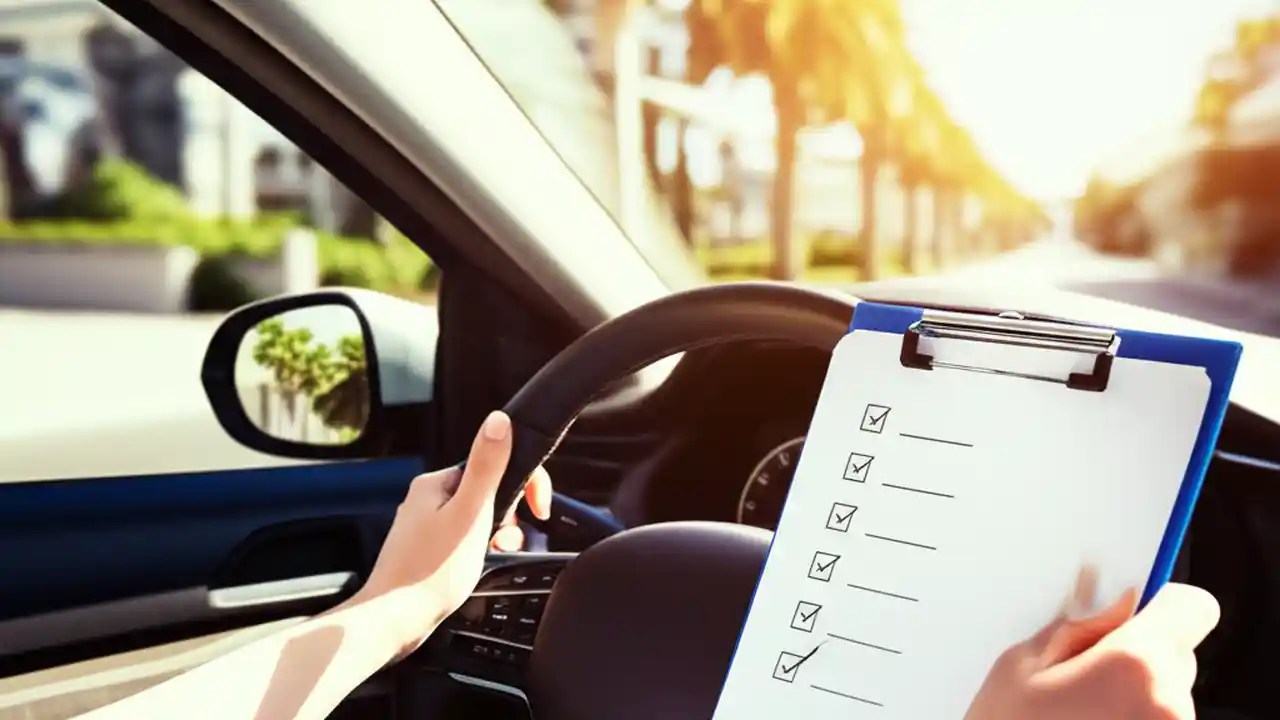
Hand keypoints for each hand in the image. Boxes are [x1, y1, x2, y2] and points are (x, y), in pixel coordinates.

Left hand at [347, 411, 551, 656]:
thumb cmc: (430, 573)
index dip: (524, 485)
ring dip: (492, 537)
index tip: (538, 510)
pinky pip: (463, 541)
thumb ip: (486, 467)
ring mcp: (424, 526)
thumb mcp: (470, 514)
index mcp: (436, 483)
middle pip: (488, 493)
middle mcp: (427, 499)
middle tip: (501, 542)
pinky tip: (472, 568)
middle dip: (506, 517)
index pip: (493, 464)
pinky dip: (476, 552)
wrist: (394, 621)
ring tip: (486, 558)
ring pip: (477, 519)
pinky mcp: (425, 551)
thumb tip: (498, 420)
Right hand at [965, 582, 1218, 719]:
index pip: (1191, 608)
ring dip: (1132, 702)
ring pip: (1166, 699)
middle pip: (1176, 658)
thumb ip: (1078, 626)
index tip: (1134, 615)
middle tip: (1078, 681)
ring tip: (1074, 719)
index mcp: (1136, 666)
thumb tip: (1116, 601)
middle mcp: (1169, 708)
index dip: (1162, 605)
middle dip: (1136, 660)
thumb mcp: (1021, 664)